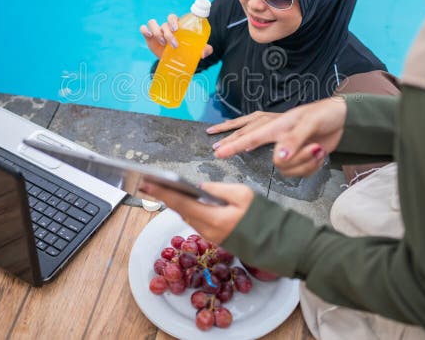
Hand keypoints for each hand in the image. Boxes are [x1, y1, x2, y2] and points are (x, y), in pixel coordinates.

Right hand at [139, 13, 212, 59]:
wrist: (173, 62)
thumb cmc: (185, 52)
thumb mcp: (195, 51)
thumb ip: (204, 49)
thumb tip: (206, 51)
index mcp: (176, 26)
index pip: (172, 17)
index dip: (173, 21)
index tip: (176, 29)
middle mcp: (166, 27)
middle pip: (164, 23)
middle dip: (168, 33)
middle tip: (174, 44)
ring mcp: (156, 32)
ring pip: (153, 24)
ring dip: (157, 32)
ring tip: (162, 43)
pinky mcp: (148, 38)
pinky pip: (143, 29)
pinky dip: (144, 30)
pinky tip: (148, 35)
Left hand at [139, 182, 253, 243]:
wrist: (276, 241)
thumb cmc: (262, 216)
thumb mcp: (242, 195)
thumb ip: (218, 190)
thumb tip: (199, 187)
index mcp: (215, 219)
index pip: (182, 204)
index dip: (163, 193)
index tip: (148, 184)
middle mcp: (208, 231)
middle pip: (181, 211)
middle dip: (166, 197)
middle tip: (150, 183)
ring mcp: (211, 236)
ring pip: (187, 217)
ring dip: (175, 204)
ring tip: (162, 189)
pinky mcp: (214, 238)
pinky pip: (196, 222)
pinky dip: (187, 210)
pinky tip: (183, 201)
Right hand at [213, 97, 346, 176]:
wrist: (344, 119)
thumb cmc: (324, 114)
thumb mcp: (309, 124)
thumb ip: (292, 141)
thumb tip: (278, 158)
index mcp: (277, 124)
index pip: (250, 136)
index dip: (233, 144)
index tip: (218, 151)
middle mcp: (278, 134)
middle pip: (249, 138)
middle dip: (234, 143)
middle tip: (217, 148)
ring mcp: (287, 145)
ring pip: (282, 166)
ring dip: (303, 163)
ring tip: (317, 150)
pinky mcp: (297, 156)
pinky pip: (297, 171)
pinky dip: (309, 166)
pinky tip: (317, 155)